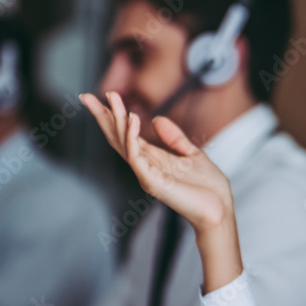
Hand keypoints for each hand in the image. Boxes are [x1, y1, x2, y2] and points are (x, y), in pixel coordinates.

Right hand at [80, 92, 234, 232]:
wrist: (220, 209)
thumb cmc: (208, 187)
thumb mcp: (192, 153)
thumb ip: (174, 138)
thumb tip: (156, 119)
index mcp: (153, 158)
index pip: (126, 134)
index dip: (114, 116)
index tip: (104, 96)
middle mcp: (145, 165)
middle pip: (117, 137)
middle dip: (103, 116)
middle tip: (86, 96)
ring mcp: (146, 174)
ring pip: (123, 142)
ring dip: (116, 119)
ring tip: (112, 97)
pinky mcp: (152, 181)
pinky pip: (136, 155)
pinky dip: (131, 136)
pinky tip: (131, 117)